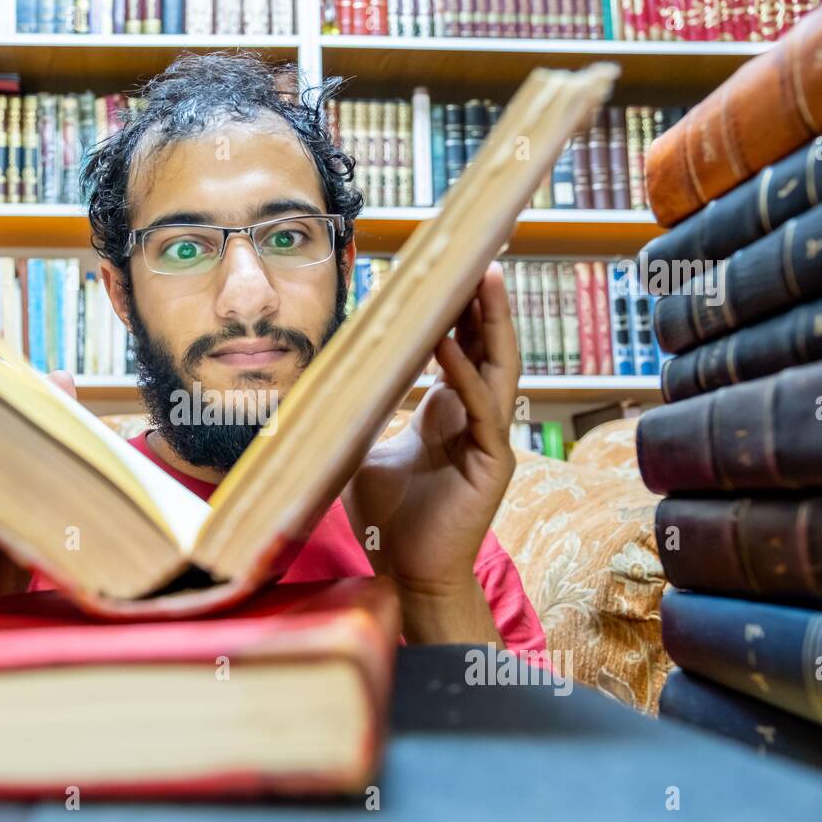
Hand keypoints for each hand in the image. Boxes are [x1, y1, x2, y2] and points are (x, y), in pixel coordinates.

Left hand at [342, 264, 519, 642]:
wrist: (408, 572)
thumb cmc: (389, 516)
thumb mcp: (365, 449)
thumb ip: (361, 411)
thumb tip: (324, 378)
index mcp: (448, 410)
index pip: (460, 344)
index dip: (456, 306)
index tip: (445, 263)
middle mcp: (474, 416)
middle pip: (487, 343)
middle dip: (483, 298)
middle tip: (477, 248)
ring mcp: (489, 438)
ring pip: (497, 366)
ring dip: (491, 321)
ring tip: (482, 276)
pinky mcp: (493, 463)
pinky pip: (481, 409)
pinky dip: (464, 375)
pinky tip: (450, 345)